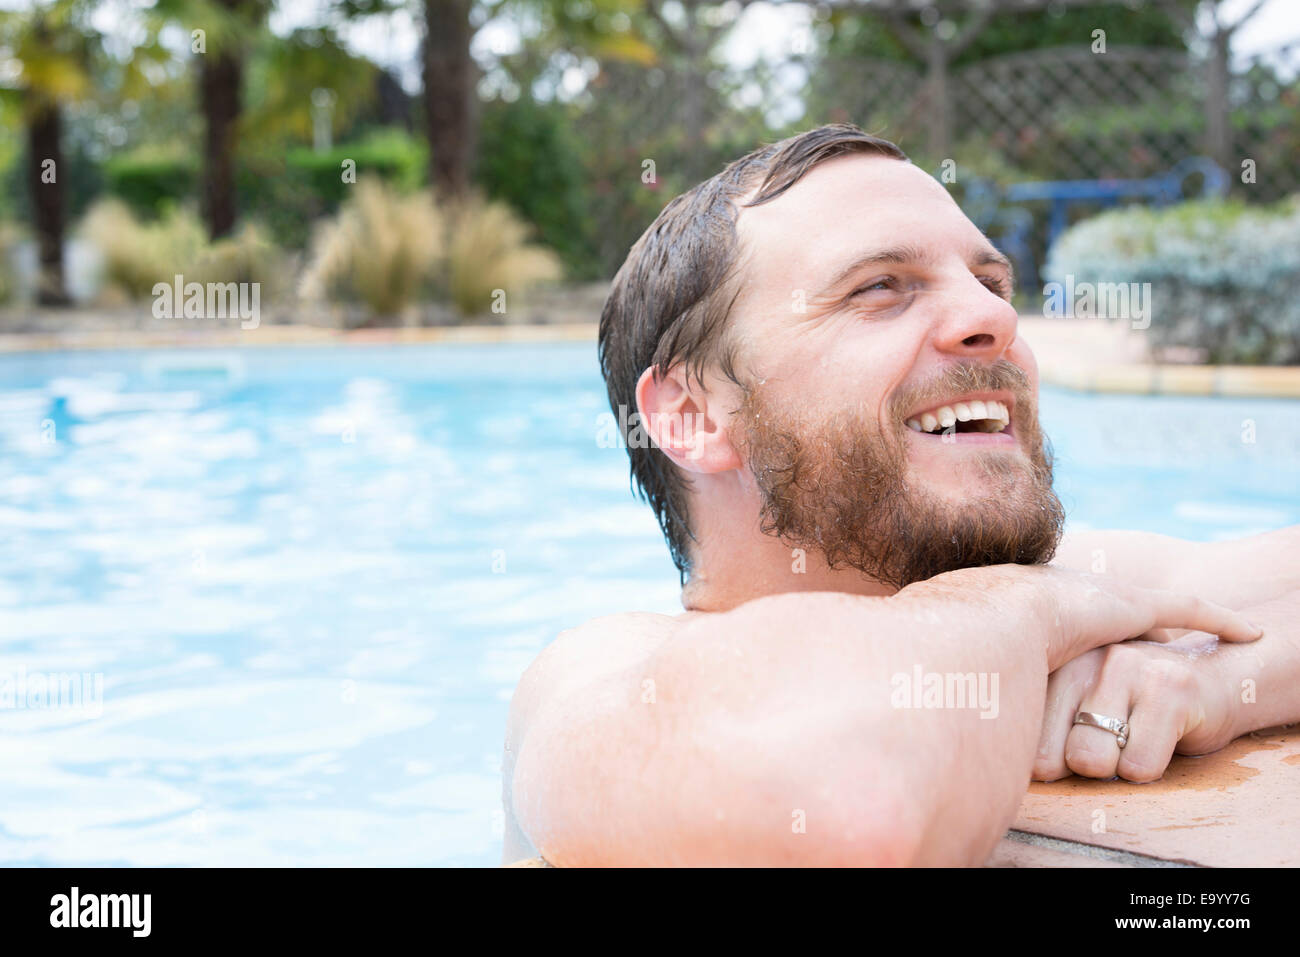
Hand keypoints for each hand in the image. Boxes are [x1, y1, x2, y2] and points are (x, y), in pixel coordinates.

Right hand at [907, 564, 1263, 671]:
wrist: (979, 626)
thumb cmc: (953, 656)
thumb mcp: (946, 664)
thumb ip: (945, 677)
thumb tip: (926, 702)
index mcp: (1012, 604)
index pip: (1047, 616)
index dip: (1067, 633)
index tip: (1075, 649)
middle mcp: (1058, 593)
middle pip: (1102, 613)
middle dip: (1124, 625)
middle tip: (1148, 653)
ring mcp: (1095, 598)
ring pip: (1148, 613)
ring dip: (1174, 628)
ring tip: (1193, 650)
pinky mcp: (1129, 606)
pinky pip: (1185, 610)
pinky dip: (1218, 618)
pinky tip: (1248, 631)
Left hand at [1032, 636, 1238, 782]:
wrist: (1216, 680)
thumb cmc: (1135, 710)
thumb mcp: (1078, 709)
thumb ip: (1038, 731)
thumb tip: (1009, 779)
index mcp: (1050, 667)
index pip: (1024, 748)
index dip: (1056, 765)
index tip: (1080, 741)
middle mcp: (1080, 660)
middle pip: (1053, 760)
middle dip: (1084, 767)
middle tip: (1114, 740)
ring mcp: (1124, 668)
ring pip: (1092, 761)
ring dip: (1118, 767)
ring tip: (1136, 736)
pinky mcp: (1169, 688)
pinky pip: (1139, 765)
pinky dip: (1151, 767)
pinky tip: (1167, 734)